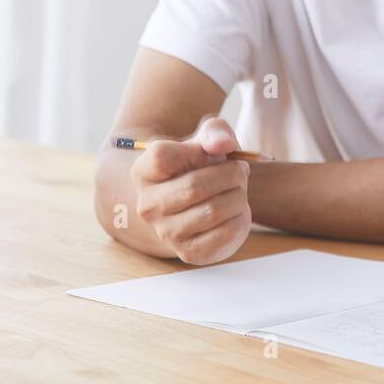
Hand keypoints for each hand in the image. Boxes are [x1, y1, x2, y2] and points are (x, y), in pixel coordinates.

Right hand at [130, 116, 251, 264]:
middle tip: (240, 170)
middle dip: (229, 174)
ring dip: (238, 195)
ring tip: (238, 189)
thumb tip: (223, 145)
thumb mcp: (209, 140)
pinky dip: (240, 217)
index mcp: (143, 172)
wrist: (207, 201)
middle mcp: (148, 205)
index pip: (161, 156)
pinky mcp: (189, 252)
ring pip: (214, 210)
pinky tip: (235, 210)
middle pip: (194, 186)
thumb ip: (216, 132)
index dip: (197, 150)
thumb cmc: (205, 165)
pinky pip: (225, 232)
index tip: (212, 152)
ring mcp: (166, 232)